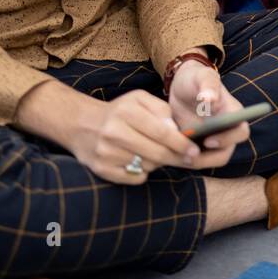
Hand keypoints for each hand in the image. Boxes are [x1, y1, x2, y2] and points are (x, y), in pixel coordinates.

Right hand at [66, 88, 203, 184]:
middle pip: (157, 153)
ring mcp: (105, 152)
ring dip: (158, 163)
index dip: (181, 144)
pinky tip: (139, 161)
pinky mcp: (101, 169)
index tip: (194, 151)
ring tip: (156, 152)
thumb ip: (162, 111)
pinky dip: (143, 172)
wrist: (83, 124)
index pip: (162, 132)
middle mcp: (114, 132)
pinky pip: (134, 178)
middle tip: (187, 158)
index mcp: (126, 111)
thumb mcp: (140, 100)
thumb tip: (176, 131)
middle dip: (176, 157)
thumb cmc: (120, 112)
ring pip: (147, 166)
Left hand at [167, 56, 248, 167]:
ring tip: (176, 156)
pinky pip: (195, 160)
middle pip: (225, 153)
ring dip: (195, 162)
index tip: (208, 140)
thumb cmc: (195, 79)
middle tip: (188, 157)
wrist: (181, 87)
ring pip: (210, 161)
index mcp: (232, 113)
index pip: (241, 132)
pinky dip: (184, 160)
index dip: (228, 140)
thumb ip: (208, 85)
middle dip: (208, 159)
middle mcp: (226, 130)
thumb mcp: (202, 76)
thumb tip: (210, 99)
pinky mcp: (197, 146)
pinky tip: (169, 154)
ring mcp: (212, 140)